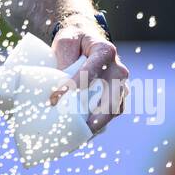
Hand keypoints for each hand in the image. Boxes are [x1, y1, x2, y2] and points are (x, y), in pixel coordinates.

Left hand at [47, 15, 129, 133]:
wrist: (85, 38)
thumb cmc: (74, 40)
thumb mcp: (64, 42)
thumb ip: (63, 60)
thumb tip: (59, 87)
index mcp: (105, 51)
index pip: (89, 72)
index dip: (72, 87)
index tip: (54, 99)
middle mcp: (118, 68)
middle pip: (112, 95)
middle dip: (97, 115)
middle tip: (80, 127)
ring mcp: (121, 83)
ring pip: (116, 107)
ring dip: (102, 123)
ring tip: (84, 135)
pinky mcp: (117, 95)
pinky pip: (113, 112)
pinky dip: (102, 124)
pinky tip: (87, 133)